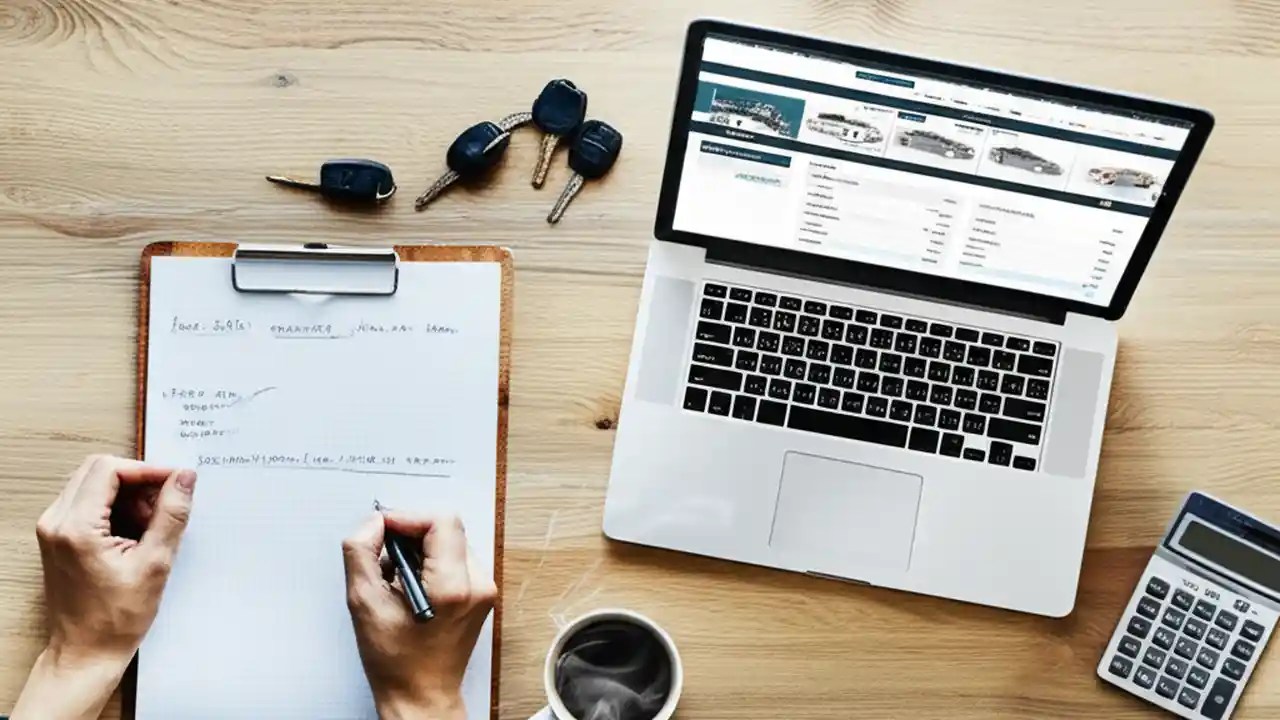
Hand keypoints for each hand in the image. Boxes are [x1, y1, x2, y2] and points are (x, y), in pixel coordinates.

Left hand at [12, 455, 196, 719]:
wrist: (86, 652)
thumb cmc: (115, 619)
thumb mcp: (155, 564)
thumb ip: (171, 514)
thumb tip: (184, 478)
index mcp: (75, 528)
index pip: (110, 469)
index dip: (148, 470)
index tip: (176, 481)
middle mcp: (56, 522)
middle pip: (99, 470)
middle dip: (138, 480)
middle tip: (165, 502)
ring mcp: (53, 529)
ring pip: (93, 484)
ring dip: (127, 494)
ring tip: (152, 523)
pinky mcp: (58, 536)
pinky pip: (87, 502)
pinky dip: (115, 507)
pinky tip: (136, 532)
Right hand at [342, 512, 495, 719]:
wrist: (421, 694)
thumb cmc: (396, 662)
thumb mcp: (364, 603)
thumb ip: (361, 553)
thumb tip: (373, 522)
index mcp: (453, 588)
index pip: (440, 522)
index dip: (407, 518)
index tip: (383, 529)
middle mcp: (477, 584)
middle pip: (446, 528)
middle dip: (410, 534)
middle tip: (385, 557)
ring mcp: (483, 588)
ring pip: (450, 541)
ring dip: (419, 549)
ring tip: (395, 577)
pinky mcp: (481, 592)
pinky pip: (455, 557)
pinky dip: (430, 561)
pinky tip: (411, 584)